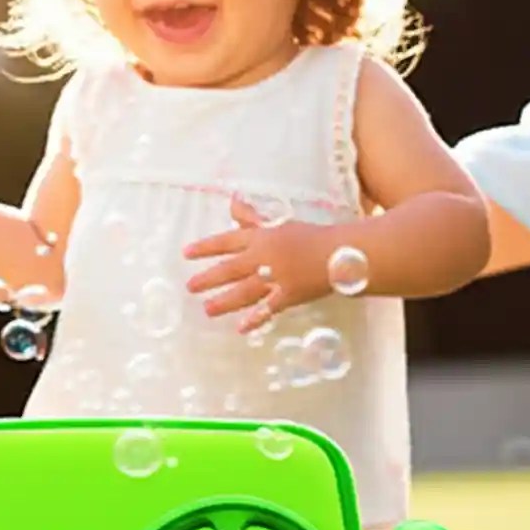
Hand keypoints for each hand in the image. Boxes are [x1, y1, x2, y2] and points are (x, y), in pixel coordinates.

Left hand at [183, 195, 333, 332]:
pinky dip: (255, 319)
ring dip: (224, 301)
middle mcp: (264, 257)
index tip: (186, 253)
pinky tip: (241, 328)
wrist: (344, 252)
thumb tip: (231, 201)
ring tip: (206, 309)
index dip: (205, 247)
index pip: (226, 241)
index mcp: (261, 237)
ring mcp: (276, 278)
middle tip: (189, 286)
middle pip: (230, 268)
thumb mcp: (279, 223)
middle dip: (208, 278)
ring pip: (243, 291)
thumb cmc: (311, 236)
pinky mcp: (289, 295)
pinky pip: (268, 309)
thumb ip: (251, 219)